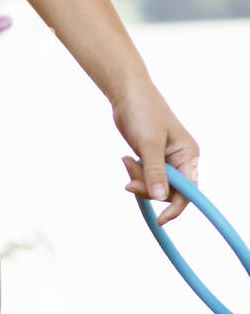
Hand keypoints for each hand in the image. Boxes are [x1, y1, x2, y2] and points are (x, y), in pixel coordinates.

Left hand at [112, 78, 198, 226]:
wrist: (127, 94)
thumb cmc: (143, 112)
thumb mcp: (148, 143)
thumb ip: (154, 170)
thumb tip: (160, 196)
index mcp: (188, 156)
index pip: (188, 191)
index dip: (176, 208)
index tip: (161, 220)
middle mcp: (181, 160)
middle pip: (168, 191)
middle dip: (148, 188)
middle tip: (129, 183)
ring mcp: (166, 160)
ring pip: (153, 184)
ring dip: (138, 178)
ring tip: (126, 160)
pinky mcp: (152, 158)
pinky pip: (144, 175)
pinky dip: (134, 172)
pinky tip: (125, 158)